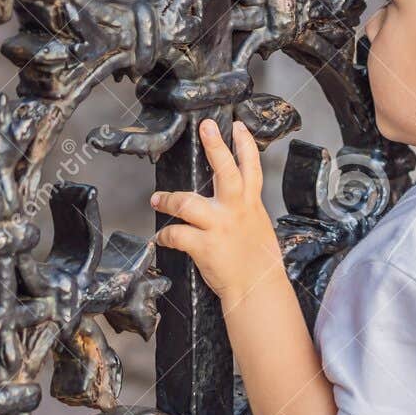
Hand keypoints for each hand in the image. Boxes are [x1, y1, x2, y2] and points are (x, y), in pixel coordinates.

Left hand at [152, 119, 282, 303]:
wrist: (257, 288)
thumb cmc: (258, 261)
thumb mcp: (258, 226)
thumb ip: (244, 210)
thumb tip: (231, 202)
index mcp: (251, 204)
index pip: (251, 167)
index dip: (245, 144)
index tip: (237, 126)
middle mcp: (236, 210)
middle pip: (226, 170)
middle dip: (215, 146)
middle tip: (206, 127)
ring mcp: (219, 226)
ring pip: (187, 202)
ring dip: (168, 199)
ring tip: (157, 198)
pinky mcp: (204, 245)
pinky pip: (175, 234)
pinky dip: (164, 236)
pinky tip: (160, 238)